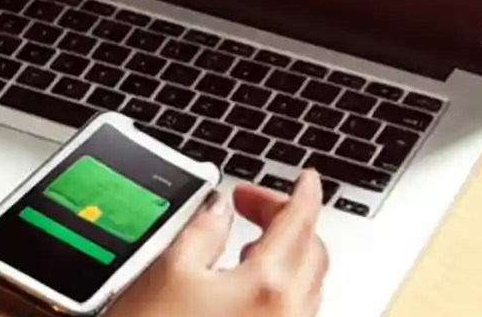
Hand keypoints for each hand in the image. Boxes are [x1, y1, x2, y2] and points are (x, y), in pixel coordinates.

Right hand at [108, 170, 328, 316]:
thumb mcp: (169, 272)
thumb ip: (202, 232)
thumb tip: (218, 212)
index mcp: (267, 283)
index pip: (301, 222)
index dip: (303, 192)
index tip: (305, 177)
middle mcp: (289, 314)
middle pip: (312, 252)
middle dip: (288, 221)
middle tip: (249, 205)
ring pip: (306, 285)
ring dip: (286, 256)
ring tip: (244, 246)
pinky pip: (293, 312)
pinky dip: (278, 288)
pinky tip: (243, 288)